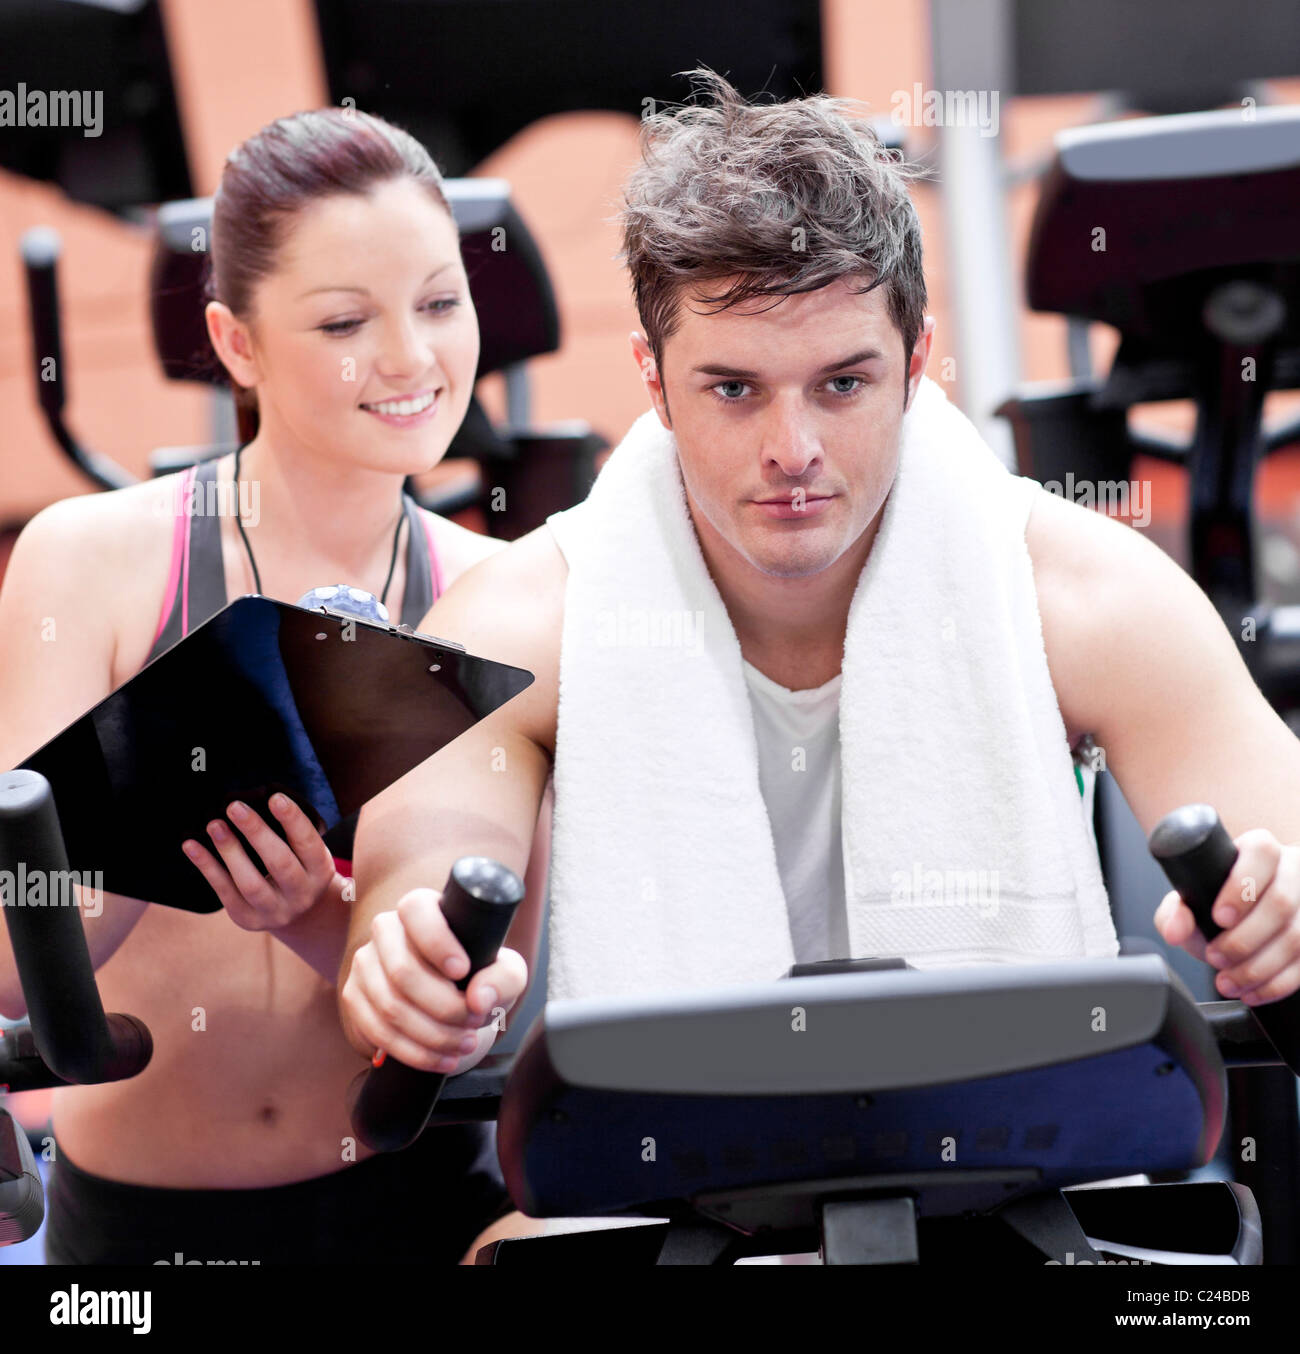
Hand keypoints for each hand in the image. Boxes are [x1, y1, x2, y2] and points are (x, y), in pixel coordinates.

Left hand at [181, 795, 337, 930]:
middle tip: (234, 807)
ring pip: (250, 883)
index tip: (274, 798)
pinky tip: (191, 846)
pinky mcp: (247, 918)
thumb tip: (256, 800)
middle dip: (256, 833)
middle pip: (279, 863)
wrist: (301, 915)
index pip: (308, 843)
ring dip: (230, 851)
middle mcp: (301, 893)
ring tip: (214, 825)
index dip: (292, 820)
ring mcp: (274, 910)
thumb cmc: (301, 869)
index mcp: (320, 871)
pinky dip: (207, 867)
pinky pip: (225, 892)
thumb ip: (291, 834)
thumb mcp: (309, 855)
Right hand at [340, 886, 526, 1072]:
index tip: (463, 971)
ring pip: (390, 1007)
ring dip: (433, 1035)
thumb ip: (503, 979)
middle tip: (475, 1022)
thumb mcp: (506, 971)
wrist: (453, 999)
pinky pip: (377, 1031)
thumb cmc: (480, 974)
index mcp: (420, 908)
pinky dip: (414, 1052)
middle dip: (445, 1007)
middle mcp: (386, 929)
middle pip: (403, 971)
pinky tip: (443, 1059)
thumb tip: (479, 998)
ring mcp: (365, 963)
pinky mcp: (354, 998)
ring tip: (465, 1044)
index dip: (437, 942)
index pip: (416, 910)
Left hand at [1154, 827, 1299, 1005]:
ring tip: (1227, 982)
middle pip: (1280, 903)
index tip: (1218, 917)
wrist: (1243, 923)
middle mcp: (1293, 872)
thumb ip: (1176, 912)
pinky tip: (1252, 992)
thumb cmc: (1217, 904)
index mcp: (1260, 852)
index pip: (1261, 852)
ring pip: (1297, 937)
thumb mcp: (1192, 902)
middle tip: (1215, 957)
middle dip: (1244, 939)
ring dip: (1258, 968)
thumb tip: (1175, 930)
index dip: (1242, 886)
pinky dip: (1276, 984)